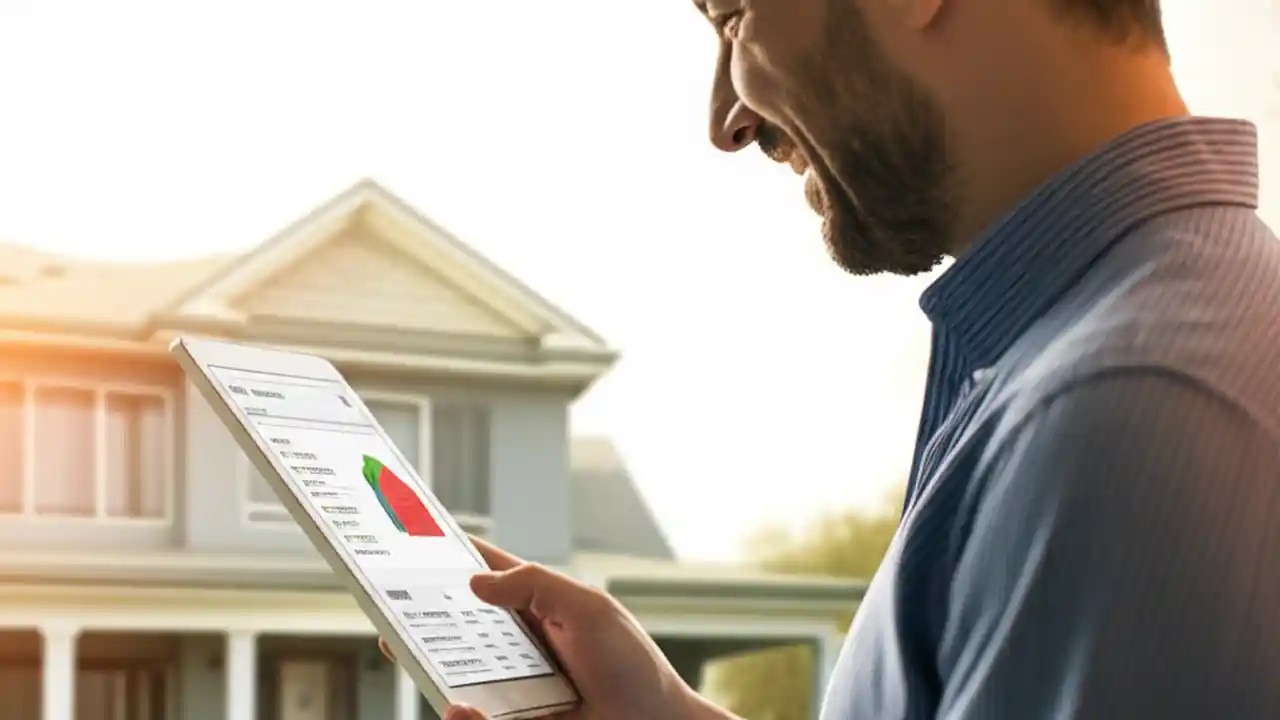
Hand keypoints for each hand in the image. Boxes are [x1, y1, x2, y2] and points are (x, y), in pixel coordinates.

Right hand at [380, 537, 732, 719]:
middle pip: (453, 625)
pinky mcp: (509, 719)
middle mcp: (513, 644)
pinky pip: (474, 717)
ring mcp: (509, 685)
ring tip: (402, 645)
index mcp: (533, 606)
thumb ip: (536, 585)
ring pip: (453, 674)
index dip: (448, 556)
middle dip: (416, 613)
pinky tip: (460, 708)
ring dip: (427, 662)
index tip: (408, 538)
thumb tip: (475, 582)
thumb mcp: (589, 609)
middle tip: (386, 604)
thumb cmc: (630, 664)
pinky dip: (464, 715)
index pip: (482, 573)